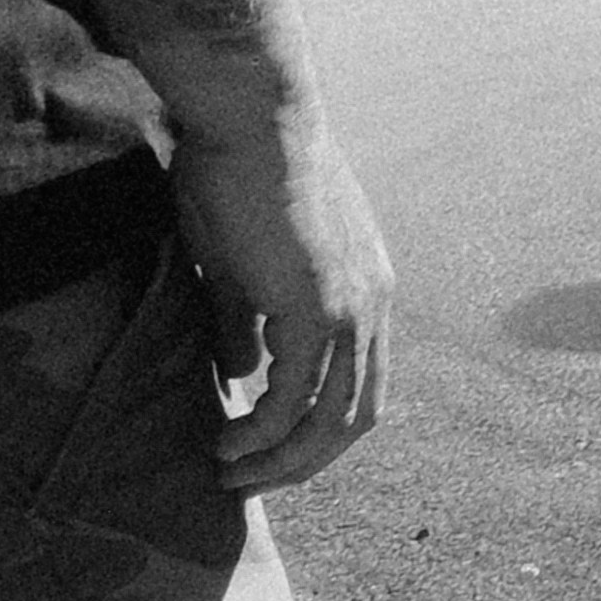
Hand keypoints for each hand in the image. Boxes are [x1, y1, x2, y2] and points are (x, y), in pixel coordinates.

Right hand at [174, 106, 395, 497]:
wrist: (250, 118)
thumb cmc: (239, 177)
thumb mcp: (245, 266)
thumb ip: (252, 321)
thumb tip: (244, 375)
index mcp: (366, 289)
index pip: (360, 385)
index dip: (316, 431)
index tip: (266, 453)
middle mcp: (373, 303)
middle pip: (357, 416)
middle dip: (303, 461)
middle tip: (248, 482)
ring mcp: (352, 306)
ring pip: (333, 418)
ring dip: (281, 460)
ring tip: (229, 473)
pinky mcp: (318, 305)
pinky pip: (296, 397)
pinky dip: (263, 434)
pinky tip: (227, 443)